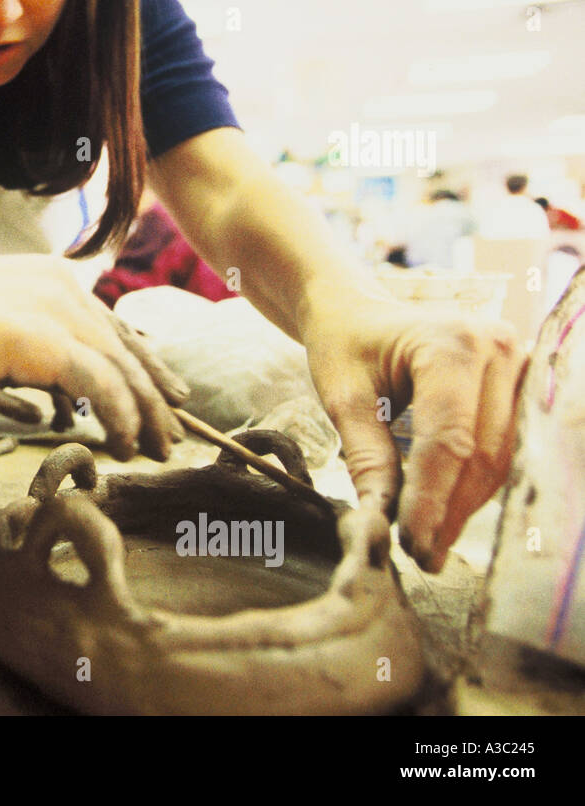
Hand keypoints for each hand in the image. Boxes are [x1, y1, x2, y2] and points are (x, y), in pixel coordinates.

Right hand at [0, 256, 188, 459]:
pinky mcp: (43, 340)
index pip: (109, 323)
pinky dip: (120, 418)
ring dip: (144, 413)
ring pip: (121, 367)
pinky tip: (124, 445)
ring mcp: (53, 309)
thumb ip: (19, 342)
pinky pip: (100, 386)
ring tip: (155, 450)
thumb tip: (40, 377)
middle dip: (153, 391)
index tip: (162, 393)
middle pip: (124, 344)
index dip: (141, 362)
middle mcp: (59, 285)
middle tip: (172, 429)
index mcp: (46, 277)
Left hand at [303, 300, 526, 571]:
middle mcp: (499, 347)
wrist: (358, 310)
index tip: (411, 544)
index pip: (449, 441)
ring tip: (432, 543)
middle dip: (451, 511)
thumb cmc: (345, 345)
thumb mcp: (343, 398)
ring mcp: (520, 361)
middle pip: (483, 453)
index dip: (432, 500)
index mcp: (451, 344)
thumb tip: (381, 522)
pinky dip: (481, 482)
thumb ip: (367, 457)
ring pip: (502, 456)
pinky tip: (453, 512)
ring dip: (469, 505)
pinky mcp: (523, 380)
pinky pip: (509, 444)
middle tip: (421, 556)